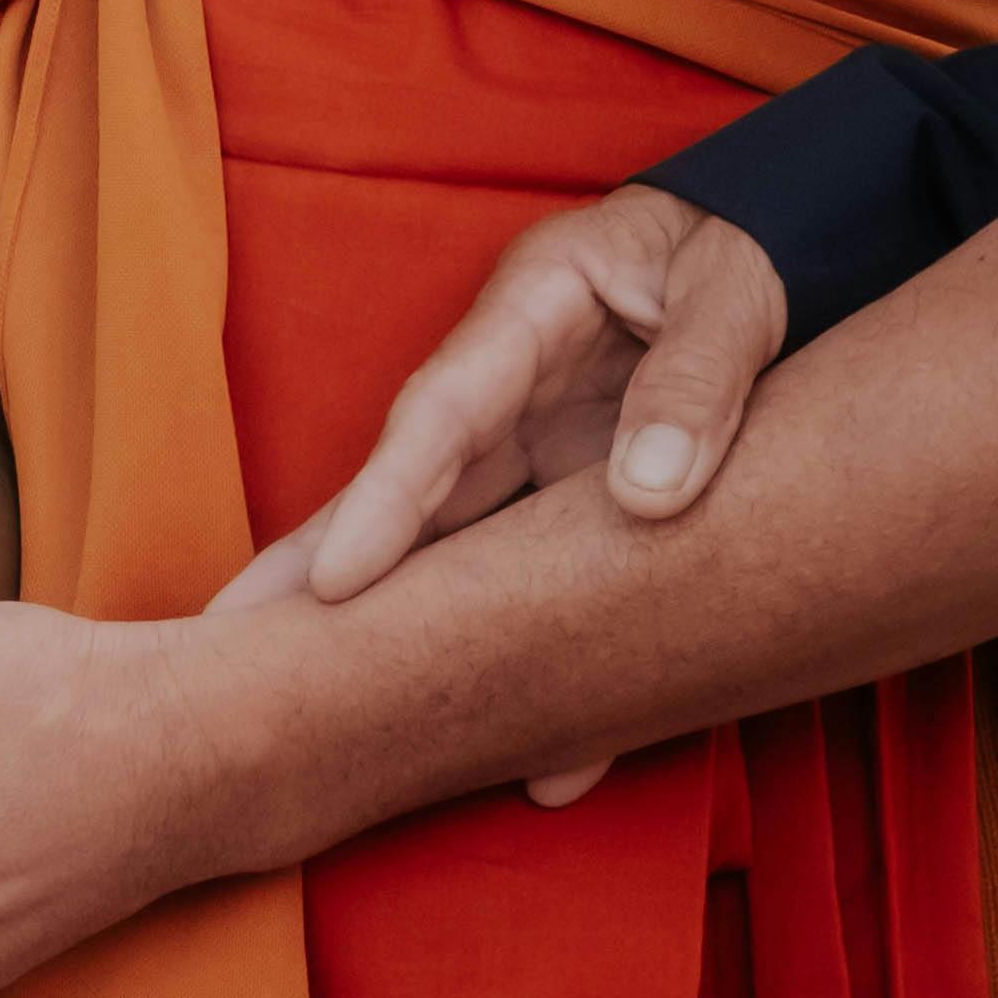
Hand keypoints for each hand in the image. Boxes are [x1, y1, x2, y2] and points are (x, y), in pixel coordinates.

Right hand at [214, 185, 783, 797]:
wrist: (765, 245)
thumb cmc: (737, 250)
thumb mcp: (731, 292)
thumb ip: (697, 380)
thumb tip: (651, 497)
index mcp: (531, 309)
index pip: (442, 411)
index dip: (384, 498)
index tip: (335, 581)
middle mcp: (508, 385)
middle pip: (408, 485)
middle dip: (320, 563)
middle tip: (233, 642)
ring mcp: (533, 443)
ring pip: (451, 542)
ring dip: (398, 622)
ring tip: (317, 707)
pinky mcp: (571, 495)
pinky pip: (532, 576)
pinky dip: (524, 652)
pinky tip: (538, 753)